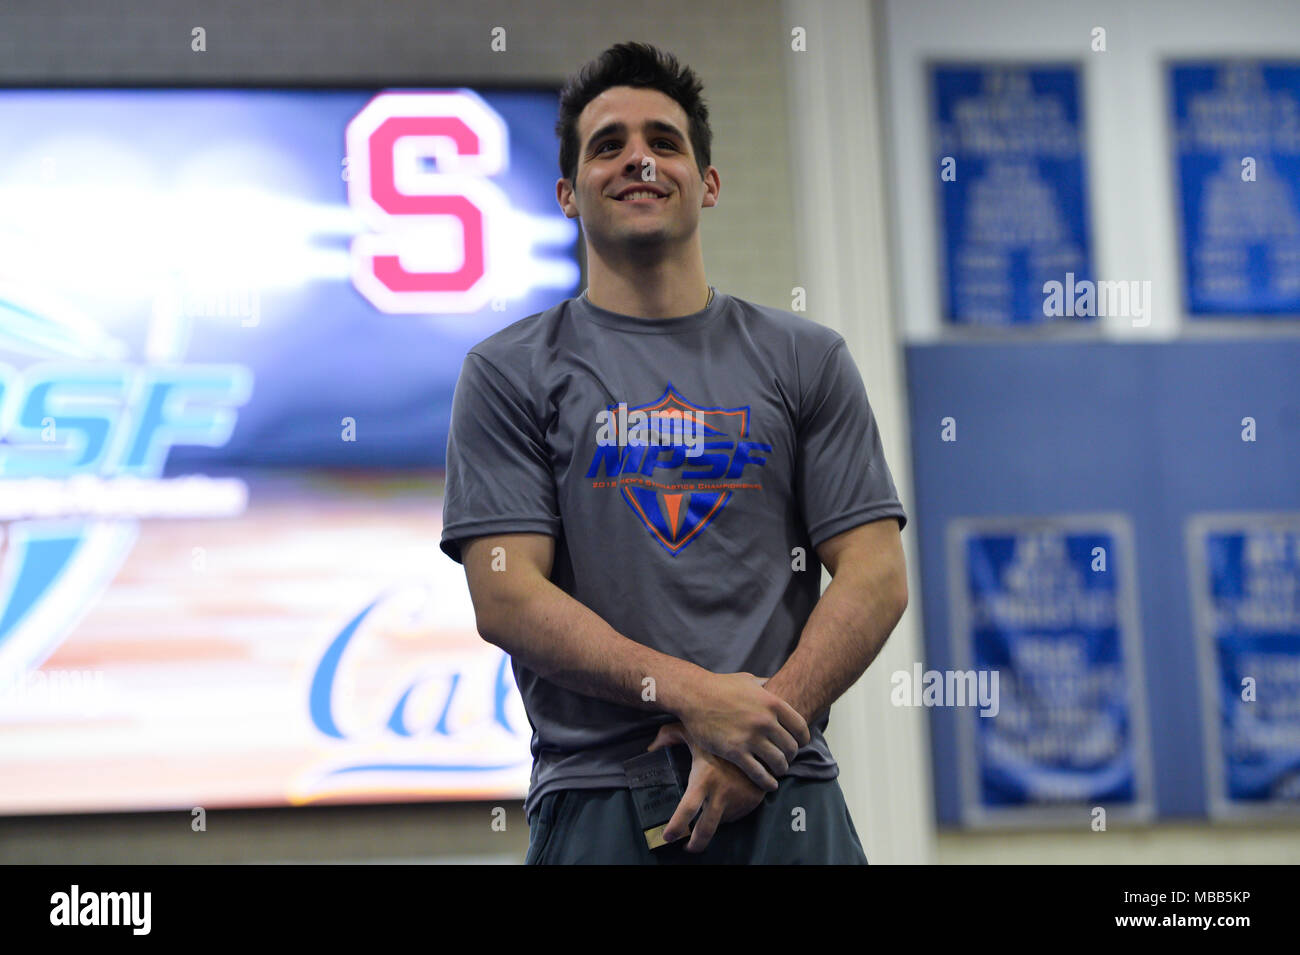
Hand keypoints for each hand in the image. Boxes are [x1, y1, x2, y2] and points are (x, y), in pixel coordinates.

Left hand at [648, 722, 766, 852]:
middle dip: (695, 845)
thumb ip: (670, 735)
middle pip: (705, 830)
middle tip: (688, 848)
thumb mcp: (695, 732)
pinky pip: (736, 815)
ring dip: (713, 821)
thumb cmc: (720, 736)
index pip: (687, 809)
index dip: (676, 826)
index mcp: (703, 778)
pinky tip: (729, 797)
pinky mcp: (752, 802)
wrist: (758, 738)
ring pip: (721, 822)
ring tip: (710, 809)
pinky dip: (729, 811)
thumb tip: (649, 748)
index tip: (667, 837)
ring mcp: (738, 799)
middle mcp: (720, 793)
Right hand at [674, 672, 810, 791]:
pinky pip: (758, 773)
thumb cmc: (720, 686)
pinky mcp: (735, 752)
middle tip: (786, 758)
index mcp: (772, 703)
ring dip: (780, 769)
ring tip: (777, 770)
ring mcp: (750, 737)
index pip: (800, 727)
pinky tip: (769, 785)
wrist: (693, 695)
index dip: (803, 739)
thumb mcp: (748, 680)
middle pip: (791, 747)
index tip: (800, 744)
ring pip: (778, 762)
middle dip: (791, 755)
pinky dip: (767, 782)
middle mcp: (765, 721)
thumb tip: (775, 684)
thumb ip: (765, 685)